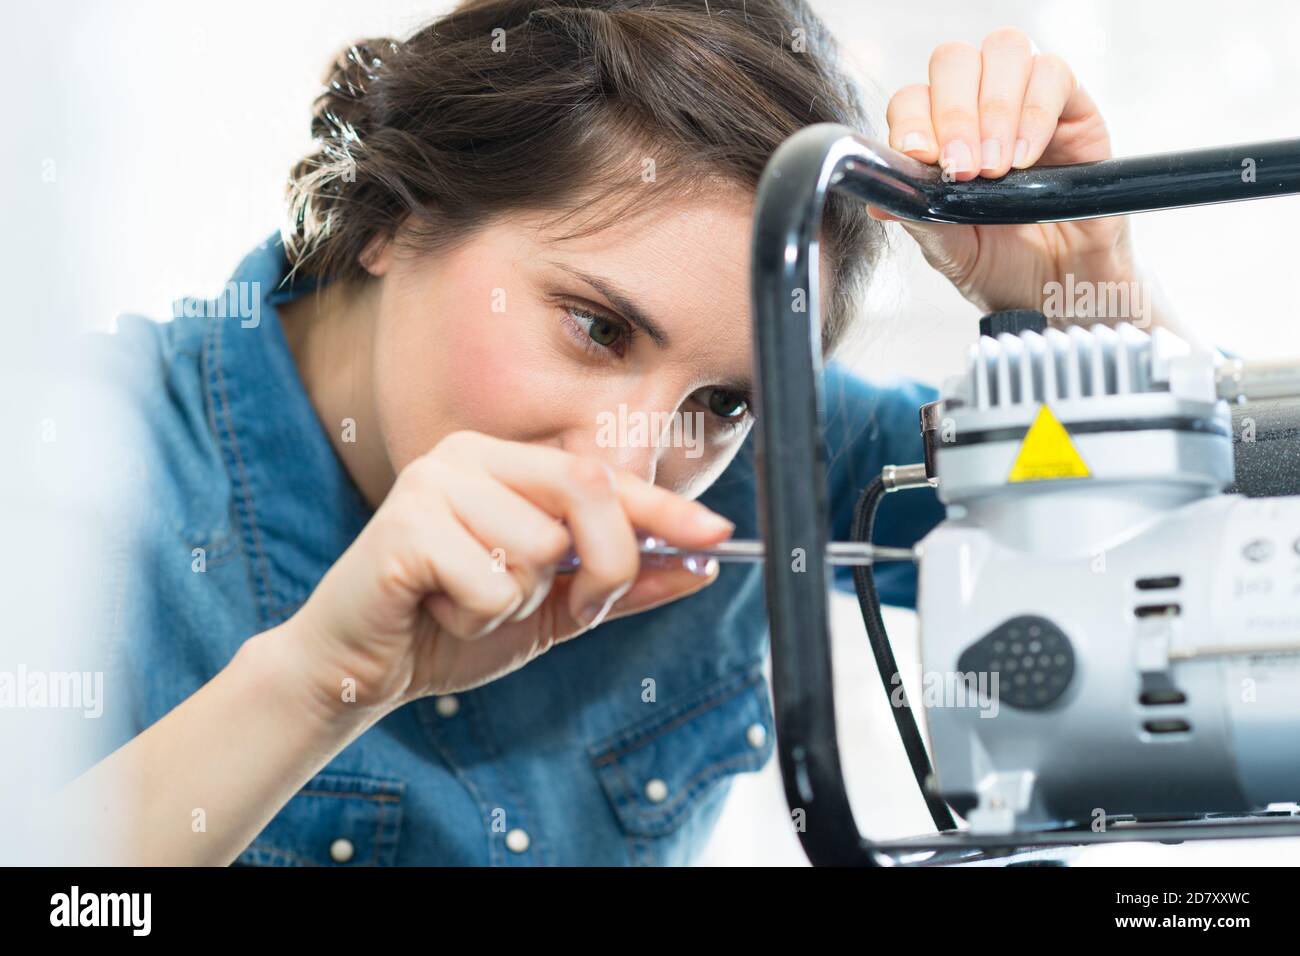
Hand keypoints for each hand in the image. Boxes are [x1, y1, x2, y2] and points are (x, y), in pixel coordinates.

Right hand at [278, 430, 734, 714]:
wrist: (364, 669)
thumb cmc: (452, 628)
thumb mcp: (553, 610)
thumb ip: (619, 585)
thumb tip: (700, 566)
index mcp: (505, 462)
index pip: (603, 478)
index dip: (665, 509)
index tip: (719, 535)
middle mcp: (469, 455)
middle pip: (587, 493)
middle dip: (603, 566)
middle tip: (566, 606)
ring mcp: (434, 481)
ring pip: (541, 549)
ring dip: (518, 603)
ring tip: (467, 602)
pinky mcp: (405, 524)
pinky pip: (492, 583)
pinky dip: (477, 619)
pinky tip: (436, 609)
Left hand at [874, 27, 1142, 321]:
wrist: (1058, 289)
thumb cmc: (1000, 266)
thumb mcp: (950, 251)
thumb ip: (919, 219)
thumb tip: (880, 199)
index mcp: (937, 137)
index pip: (912, 100)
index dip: (911, 120)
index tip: (921, 157)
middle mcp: (977, 108)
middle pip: (953, 61)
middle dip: (953, 113)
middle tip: (964, 170)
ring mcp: (1025, 101)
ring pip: (1004, 51)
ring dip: (995, 108)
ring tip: (998, 168)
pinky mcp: (1074, 107)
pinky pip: (1053, 73)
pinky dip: (1036, 111)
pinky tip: (1026, 157)